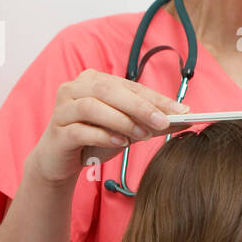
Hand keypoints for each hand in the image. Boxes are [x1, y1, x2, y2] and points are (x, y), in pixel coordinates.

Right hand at [30, 70, 192, 184]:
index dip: (156, 98)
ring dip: (121, 120)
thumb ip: (150, 122)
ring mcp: (62, 109)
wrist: (60, 161)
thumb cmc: (94, 139)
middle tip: (164, 121)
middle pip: (109, 90)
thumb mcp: (126, 129)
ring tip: (141, 135)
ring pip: (92, 107)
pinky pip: (80, 130)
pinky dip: (103, 136)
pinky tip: (120, 143)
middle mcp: (74, 88)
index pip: (130, 86)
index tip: (182, 111)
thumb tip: (184, 119)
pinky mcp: (57, 132)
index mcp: (94, 80)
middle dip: (140, 106)